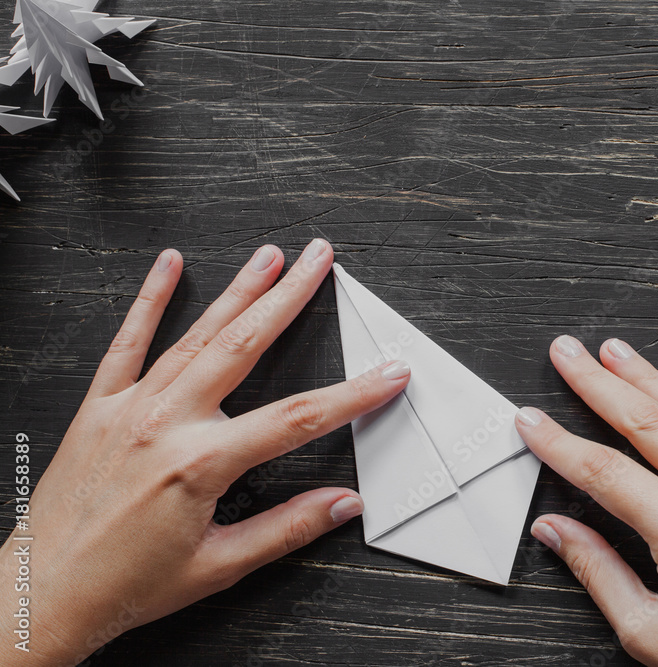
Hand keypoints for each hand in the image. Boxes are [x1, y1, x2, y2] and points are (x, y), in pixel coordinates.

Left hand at [0, 240, 409, 665]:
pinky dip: (149, 299)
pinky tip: (168, 266)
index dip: (353, 394)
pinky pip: (127, 341)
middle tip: (318, 261)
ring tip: (270, 256)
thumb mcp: (220, 566)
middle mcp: (165, 422)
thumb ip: (287, 528)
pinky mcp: (99, 406)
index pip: (298, 418)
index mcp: (200, 463)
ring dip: (238, 290)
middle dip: (290, 297)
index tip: (387, 374)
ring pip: (196, 334)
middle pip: (246, 346)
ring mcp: (129, 407)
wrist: (43, 593)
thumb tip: (342, 504)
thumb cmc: (125, 585)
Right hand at [515, 335, 657, 665]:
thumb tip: (555, 530)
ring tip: (615, 352)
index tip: (532, 421)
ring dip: (651, 377)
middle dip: (597, 384)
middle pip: (646, 425)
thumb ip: (597, 571)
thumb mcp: (648, 632)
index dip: (559, 442)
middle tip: (567, 355)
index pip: (603, 472)